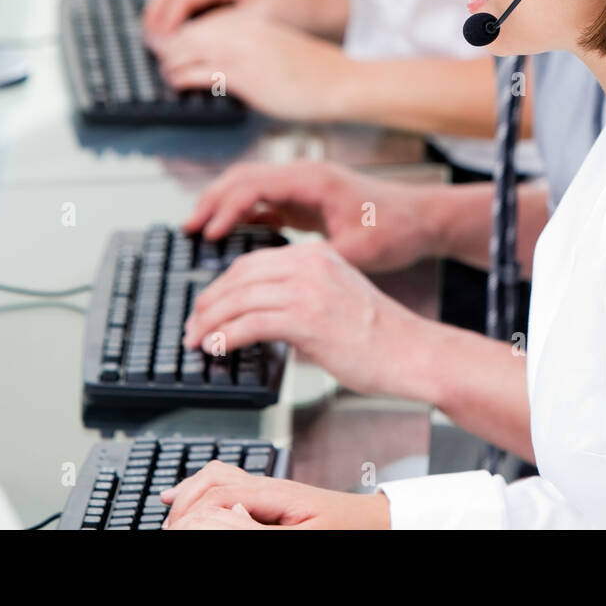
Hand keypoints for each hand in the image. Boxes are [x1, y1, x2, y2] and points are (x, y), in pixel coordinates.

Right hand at [143, 0, 298, 39]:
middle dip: (155, 15)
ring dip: (163, 17)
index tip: (157, 43)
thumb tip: (185, 42)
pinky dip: (177, 19)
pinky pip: (189, 3)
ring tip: (157, 43)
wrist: (319, 15)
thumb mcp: (256, 25)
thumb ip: (218, 30)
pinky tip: (175, 39)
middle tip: (149, 43)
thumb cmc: (295, 18)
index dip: (164, 21)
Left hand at [148, 8, 352, 120]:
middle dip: (166, 48)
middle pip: (185, 33)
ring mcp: (239, 51)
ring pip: (184, 51)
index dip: (178, 34)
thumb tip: (219, 61)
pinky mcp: (241, 75)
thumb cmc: (311, 70)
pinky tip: (178, 86)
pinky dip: (181, 80)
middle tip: (158, 60)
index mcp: (248, 20)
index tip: (169, 47)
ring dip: (169, 64)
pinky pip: (196, 74)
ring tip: (166, 75)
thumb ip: (245, 47)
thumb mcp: (273, 45)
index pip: (199, 21)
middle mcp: (240, 30)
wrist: (338, 80)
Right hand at [162, 461, 389, 529]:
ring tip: (172, 516)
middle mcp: (268, 485)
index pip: (216, 493)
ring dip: (191, 493)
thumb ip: (258, 529)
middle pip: (211, 481)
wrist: (373, 523)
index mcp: (274, 493)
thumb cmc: (346, 531)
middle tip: (170, 528)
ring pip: (217, 476)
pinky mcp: (272, 496)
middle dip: (185, 503)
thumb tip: (222, 516)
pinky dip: (205, 489)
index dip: (190, 513)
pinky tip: (192, 502)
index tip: (175, 530)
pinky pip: (230, 482)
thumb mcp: (302, 537)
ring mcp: (269, 488)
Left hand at [182, 239, 434, 399]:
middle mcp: (309, 264)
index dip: (223, 285)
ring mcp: (307, 289)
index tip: (208, 306)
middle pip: (240, 276)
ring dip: (210, 322)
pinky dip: (225, 337)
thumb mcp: (338, 294)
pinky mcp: (306, 319)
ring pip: (239, 299)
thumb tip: (263, 314)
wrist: (412, 351)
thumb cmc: (381, 335)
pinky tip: (216, 348)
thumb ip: (303, 292)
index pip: (253, 262)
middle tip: (193, 325)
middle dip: (209, 302)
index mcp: (316, 254)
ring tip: (197, 340)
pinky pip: (250, 324)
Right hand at [185, 160, 439, 272]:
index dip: (227, 208)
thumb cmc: (397, 229)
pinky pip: (264, 201)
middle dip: (212, 201)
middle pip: (243, 178)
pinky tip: (230, 236)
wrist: (421, 219)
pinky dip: (242, 214)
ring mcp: (303, 187)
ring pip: (250, 187)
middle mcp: (304, 177)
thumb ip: (319, 261)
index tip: (208, 234)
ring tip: (199, 232)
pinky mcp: (305, 201)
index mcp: (314, 180)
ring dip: (223, 206)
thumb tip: (284, 282)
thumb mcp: (359, 251)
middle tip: (187, 229)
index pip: (255, 184)